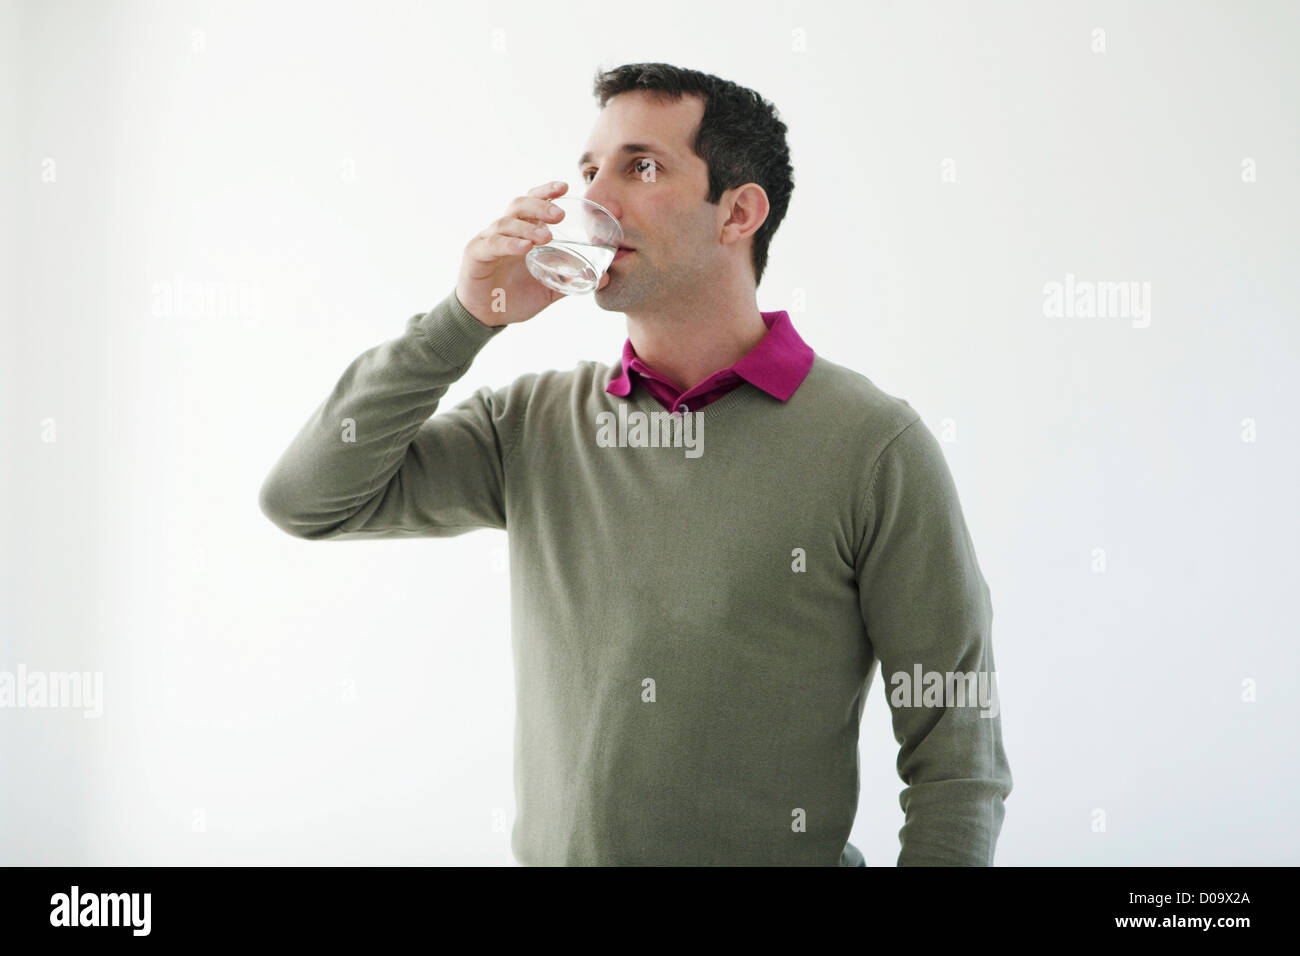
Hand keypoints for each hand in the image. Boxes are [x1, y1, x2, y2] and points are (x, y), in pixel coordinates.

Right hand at [455, 180, 609, 326]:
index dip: (547, 192)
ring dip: (527, 226)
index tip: (566, 186)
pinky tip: (525, 248)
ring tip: (546, 236)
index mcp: (521, 231)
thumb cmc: (515, 296)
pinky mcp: (476, 255)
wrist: (487, 316)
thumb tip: (605, 277)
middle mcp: (504, 230)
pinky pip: (494, 245)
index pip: (533, 203)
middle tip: (560, 214)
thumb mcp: (548, 288)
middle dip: (540, 205)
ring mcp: (488, 240)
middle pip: (519, 205)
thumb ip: (572, 280)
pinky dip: (510, 244)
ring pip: (506, 223)